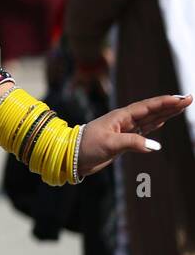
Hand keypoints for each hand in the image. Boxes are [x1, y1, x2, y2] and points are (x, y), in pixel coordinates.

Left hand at [76, 94, 191, 177]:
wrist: (71, 156)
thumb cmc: (86, 146)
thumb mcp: (110, 144)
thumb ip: (132, 143)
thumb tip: (156, 146)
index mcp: (120, 117)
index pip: (147, 107)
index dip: (164, 103)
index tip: (181, 98)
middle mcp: (123, 120)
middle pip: (151, 110)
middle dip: (170, 105)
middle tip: (189, 98)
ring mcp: (123, 129)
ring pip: (149, 119)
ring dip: (165, 113)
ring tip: (181, 106)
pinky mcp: (123, 139)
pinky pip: (143, 129)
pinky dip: (154, 124)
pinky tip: (162, 120)